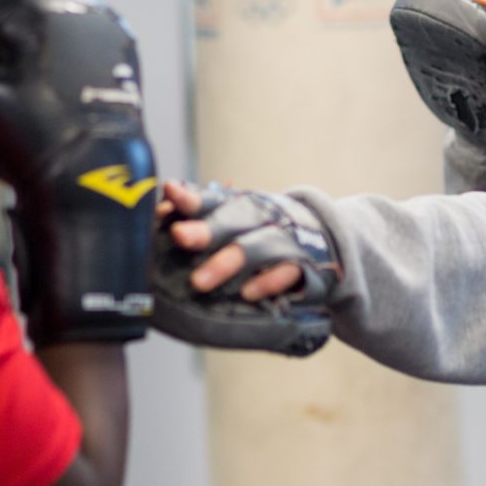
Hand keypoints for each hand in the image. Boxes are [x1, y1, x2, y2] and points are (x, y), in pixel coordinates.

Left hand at [159, 181, 302, 300]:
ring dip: (226, 263)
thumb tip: (165, 198)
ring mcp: (281, 240)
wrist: (321, 237)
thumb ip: (202, 213)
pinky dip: (267, 281)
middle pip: (231, 221)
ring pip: (254, 247)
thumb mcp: (236, 217)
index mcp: (240, 207)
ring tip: (199, 282)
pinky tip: (247, 293)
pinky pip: (285, 272)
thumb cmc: (261, 230)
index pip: (212, 201)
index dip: (190, 199)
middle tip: (178, 236)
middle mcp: (260, 219)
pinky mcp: (301, 264)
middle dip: (204, 230)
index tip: (170, 192)